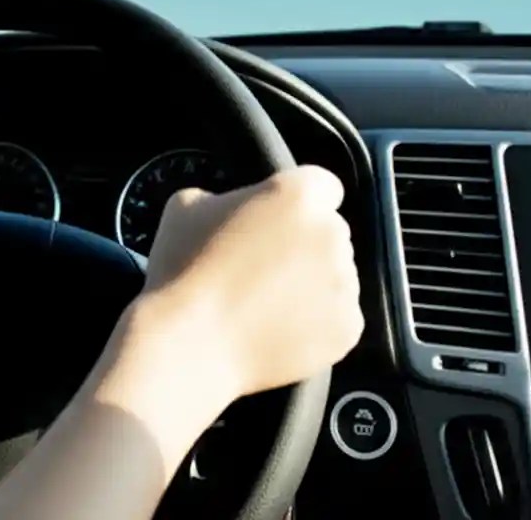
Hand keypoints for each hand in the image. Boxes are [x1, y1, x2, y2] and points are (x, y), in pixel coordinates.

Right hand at [97, 166, 361, 440]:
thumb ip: (223, 196)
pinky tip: (275, 328)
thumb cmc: (182, 270)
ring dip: (310, 283)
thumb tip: (231, 207)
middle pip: (328, 232)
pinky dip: (315, 323)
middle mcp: (333, 234)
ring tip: (263, 304)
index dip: (295, 204)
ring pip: (334, 275)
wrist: (190, 344)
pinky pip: (337, 317)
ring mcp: (345, 284)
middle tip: (260, 267)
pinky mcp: (348, 328)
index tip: (274, 222)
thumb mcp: (186, 206)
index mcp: (299, 194)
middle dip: (303, 245)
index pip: (320, 185)